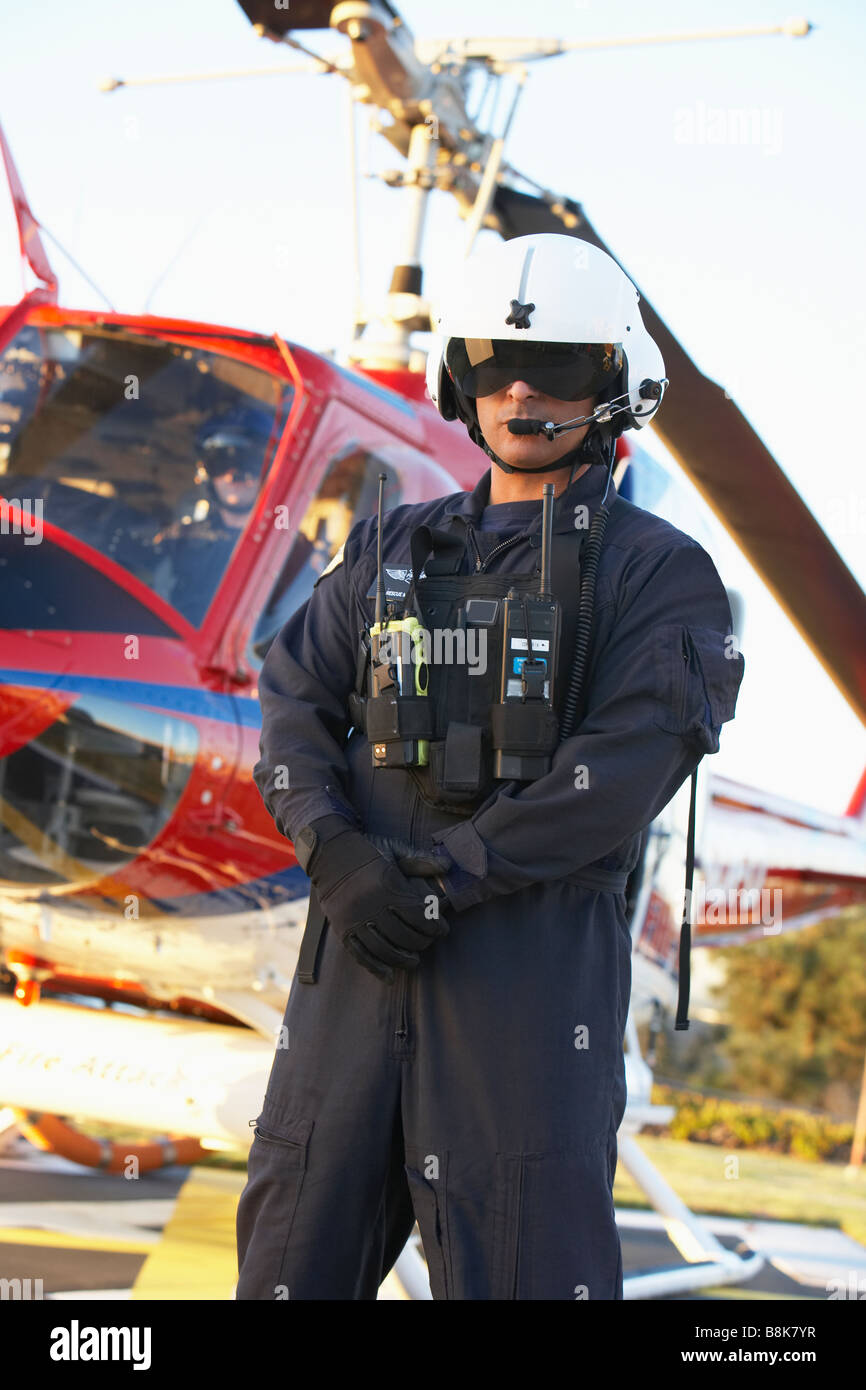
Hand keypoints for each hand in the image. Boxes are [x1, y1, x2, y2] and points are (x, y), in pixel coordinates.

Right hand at [297, 817, 448, 981]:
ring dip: (402, 959)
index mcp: (388, 886)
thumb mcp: (394, 849)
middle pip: (404, 935)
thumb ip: (420, 860)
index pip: (419, 916)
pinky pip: (360, 954)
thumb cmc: (367, 851)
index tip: (442, 929)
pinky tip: (390, 977)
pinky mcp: (342, 929)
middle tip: (429, 942)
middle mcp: (371, 905)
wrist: (329, 851)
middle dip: (422, 943)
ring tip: (414, 961)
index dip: (435, 926)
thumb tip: (446, 865)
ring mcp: (355, 919)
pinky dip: (376, 968)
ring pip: (384, 949)